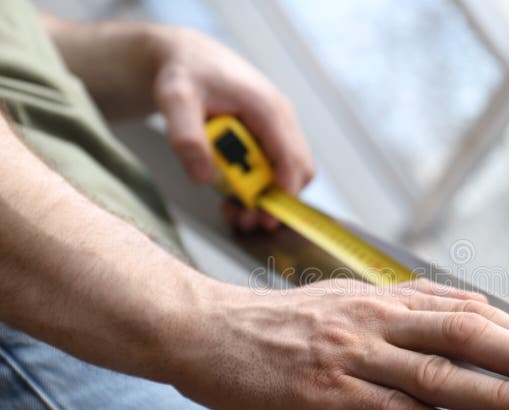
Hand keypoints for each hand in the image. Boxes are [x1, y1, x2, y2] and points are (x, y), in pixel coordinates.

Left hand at [151, 28, 313, 230]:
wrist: (187, 57)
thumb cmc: (185, 72)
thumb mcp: (175, 99)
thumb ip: (186, 137)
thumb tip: (204, 177)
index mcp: (267, 108)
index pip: (292, 158)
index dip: (285, 192)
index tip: (267, 216)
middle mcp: (280, 120)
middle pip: (297, 172)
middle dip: (274, 201)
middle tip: (244, 218)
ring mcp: (276, 130)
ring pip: (287, 175)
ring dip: (263, 198)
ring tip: (233, 210)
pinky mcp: (266, 138)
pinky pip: (272, 170)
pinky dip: (255, 188)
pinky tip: (231, 195)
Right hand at [172, 279, 508, 409]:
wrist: (207, 331)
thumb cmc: (278, 324)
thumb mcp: (345, 302)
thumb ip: (400, 312)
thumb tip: (458, 318)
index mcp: (382, 299)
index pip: (467, 310)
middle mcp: (376, 321)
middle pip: (466, 333)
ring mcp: (353, 356)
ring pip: (438, 373)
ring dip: (498, 390)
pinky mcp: (328, 393)